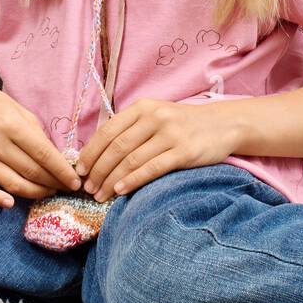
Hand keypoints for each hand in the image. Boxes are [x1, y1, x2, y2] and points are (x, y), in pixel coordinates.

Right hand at [0, 85, 81, 207]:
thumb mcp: (22, 112)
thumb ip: (38, 135)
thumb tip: (57, 160)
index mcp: (12, 125)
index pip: (43, 154)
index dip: (62, 171)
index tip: (75, 182)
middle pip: (31, 171)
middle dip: (53, 183)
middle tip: (67, 188)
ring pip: (12, 183)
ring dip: (35, 192)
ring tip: (49, 191)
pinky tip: (10, 204)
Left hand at [74, 98, 237, 202]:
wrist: (222, 125)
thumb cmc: (182, 125)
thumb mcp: (155, 116)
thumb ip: (131, 129)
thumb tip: (97, 154)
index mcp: (142, 108)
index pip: (107, 130)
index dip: (91, 152)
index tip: (79, 170)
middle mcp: (154, 117)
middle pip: (116, 147)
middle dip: (98, 171)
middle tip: (87, 189)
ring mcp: (170, 134)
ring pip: (131, 160)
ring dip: (111, 180)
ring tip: (100, 195)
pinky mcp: (184, 152)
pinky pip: (151, 169)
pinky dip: (132, 181)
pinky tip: (120, 191)